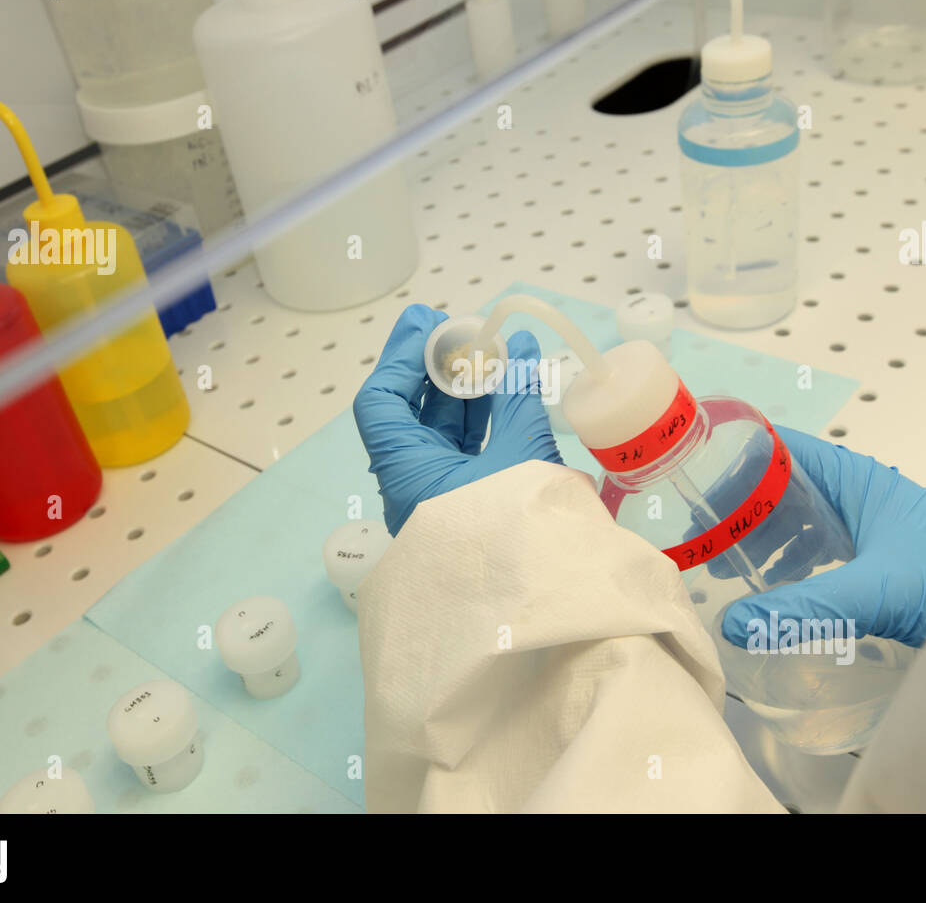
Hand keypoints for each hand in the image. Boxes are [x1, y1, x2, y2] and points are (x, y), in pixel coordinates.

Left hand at [353, 304, 563, 535]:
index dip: (399, 356)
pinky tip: (511, 388)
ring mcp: (443, 497)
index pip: (380, 403)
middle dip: (442, 367)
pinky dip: (487, 419)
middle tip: (470, 332)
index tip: (428, 322)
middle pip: (415, 412)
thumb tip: (518, 345)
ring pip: (445, 431)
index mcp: (406, 473)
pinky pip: (468, 452)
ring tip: (499, 352)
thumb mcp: (520, 454)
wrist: (545, 604)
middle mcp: (415, 485)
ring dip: (469, 390)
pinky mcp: (471, 507)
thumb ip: (517, 396)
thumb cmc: (519, 528)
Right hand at [720, 427, 925, 647]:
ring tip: (731, 570)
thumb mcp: (870, 591)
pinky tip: (776, 584)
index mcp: (852, 478)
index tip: (698, 489)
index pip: (778, 450)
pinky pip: (818, 541)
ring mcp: (865, 518)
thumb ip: (803, 607)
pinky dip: (789, 557)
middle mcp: (855, 490)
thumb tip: (735, 623)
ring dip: (761, 537)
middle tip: (706, 541)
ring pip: (797, 515)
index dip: (734, 465)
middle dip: (741, 511)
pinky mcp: (874, 547)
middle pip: (780, 485)